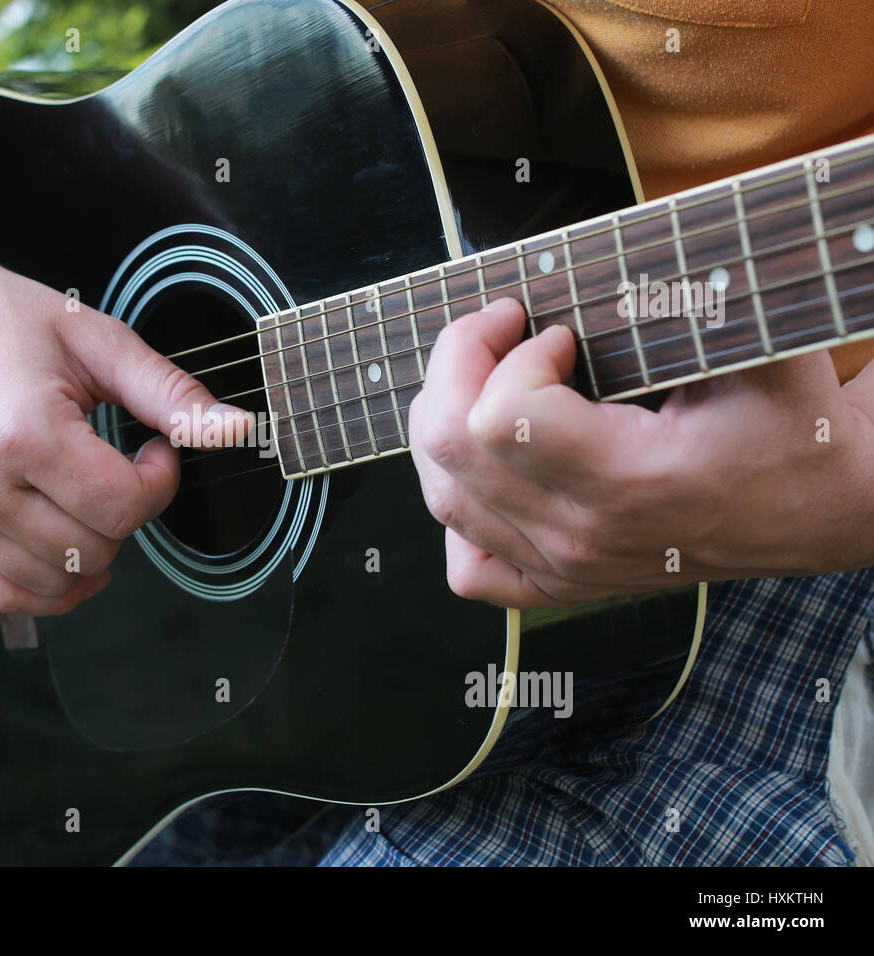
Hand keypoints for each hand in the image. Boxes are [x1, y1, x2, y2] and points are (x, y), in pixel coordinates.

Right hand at [0, 250, 248, 615]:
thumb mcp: (98, 341)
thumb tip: (236, 430)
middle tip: (119, 467)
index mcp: (24, 432)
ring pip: (54, 584)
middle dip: (127, 514)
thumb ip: (171, 392)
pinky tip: (68, 549)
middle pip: (93, 550)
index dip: (159, 483)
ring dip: (93, 554)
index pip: (122, 507)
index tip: (153, 450)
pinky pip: (4, 594)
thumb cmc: (4, 318)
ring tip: (89, 499)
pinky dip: (47, 588)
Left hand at [409, 297, 873, 607]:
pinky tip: (490, 468)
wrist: (821, 510)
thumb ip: (687, 300)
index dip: (513, 356)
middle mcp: (582, 537)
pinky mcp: (560, 587)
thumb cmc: (792, 423)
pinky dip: (460, 511)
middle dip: (458, 366)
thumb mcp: (762, 346)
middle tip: (503, 329)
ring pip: (445, 499)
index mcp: (628, 481)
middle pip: (450, 449)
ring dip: (445, 422)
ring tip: (490, 380)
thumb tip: (611, 260)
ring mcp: (564, 570)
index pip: (501, 417)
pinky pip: (469, 566)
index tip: (558, 331)